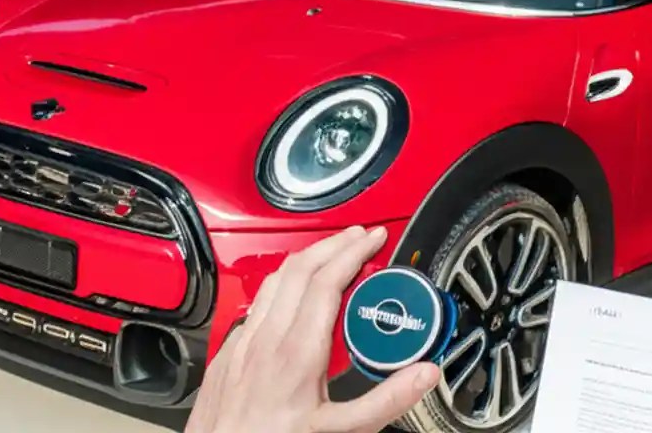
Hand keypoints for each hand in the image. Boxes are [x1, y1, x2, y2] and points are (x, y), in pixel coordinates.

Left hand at [184, 226, 440, 432]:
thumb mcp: (343, 432)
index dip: (354, 252)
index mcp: (297, 353)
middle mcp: (265, 340)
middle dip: (333, 244)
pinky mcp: (228, 353)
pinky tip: (292, 299)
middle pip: (299, 269)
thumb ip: (386, 401)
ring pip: (273, 281)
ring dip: (306, 260)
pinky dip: (281, 287)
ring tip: (330, 256)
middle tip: (359, 238)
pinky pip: (256, 305)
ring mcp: (242, 343)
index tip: (373, 239)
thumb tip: (423, 374)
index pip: (327, 280)